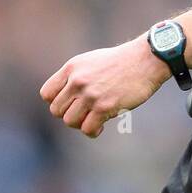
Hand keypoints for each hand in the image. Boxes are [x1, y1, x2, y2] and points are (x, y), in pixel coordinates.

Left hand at [39, 35, 168, 138]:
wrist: (145, 60)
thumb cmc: (120, 62)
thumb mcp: (91, 61)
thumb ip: (75, 77)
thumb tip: (66, 100)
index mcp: (71, 68)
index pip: (46, 94)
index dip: (57, 102)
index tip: (71, 103)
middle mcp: (77, 81)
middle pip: (56, 110)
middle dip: (69, 114)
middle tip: (85, 113)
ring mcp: (90, 94)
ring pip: (69, 121)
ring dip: (81, 124)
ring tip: (93, 119)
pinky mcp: (104, 107)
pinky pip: (88, 128)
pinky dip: (93, 131)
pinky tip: (102, 125)